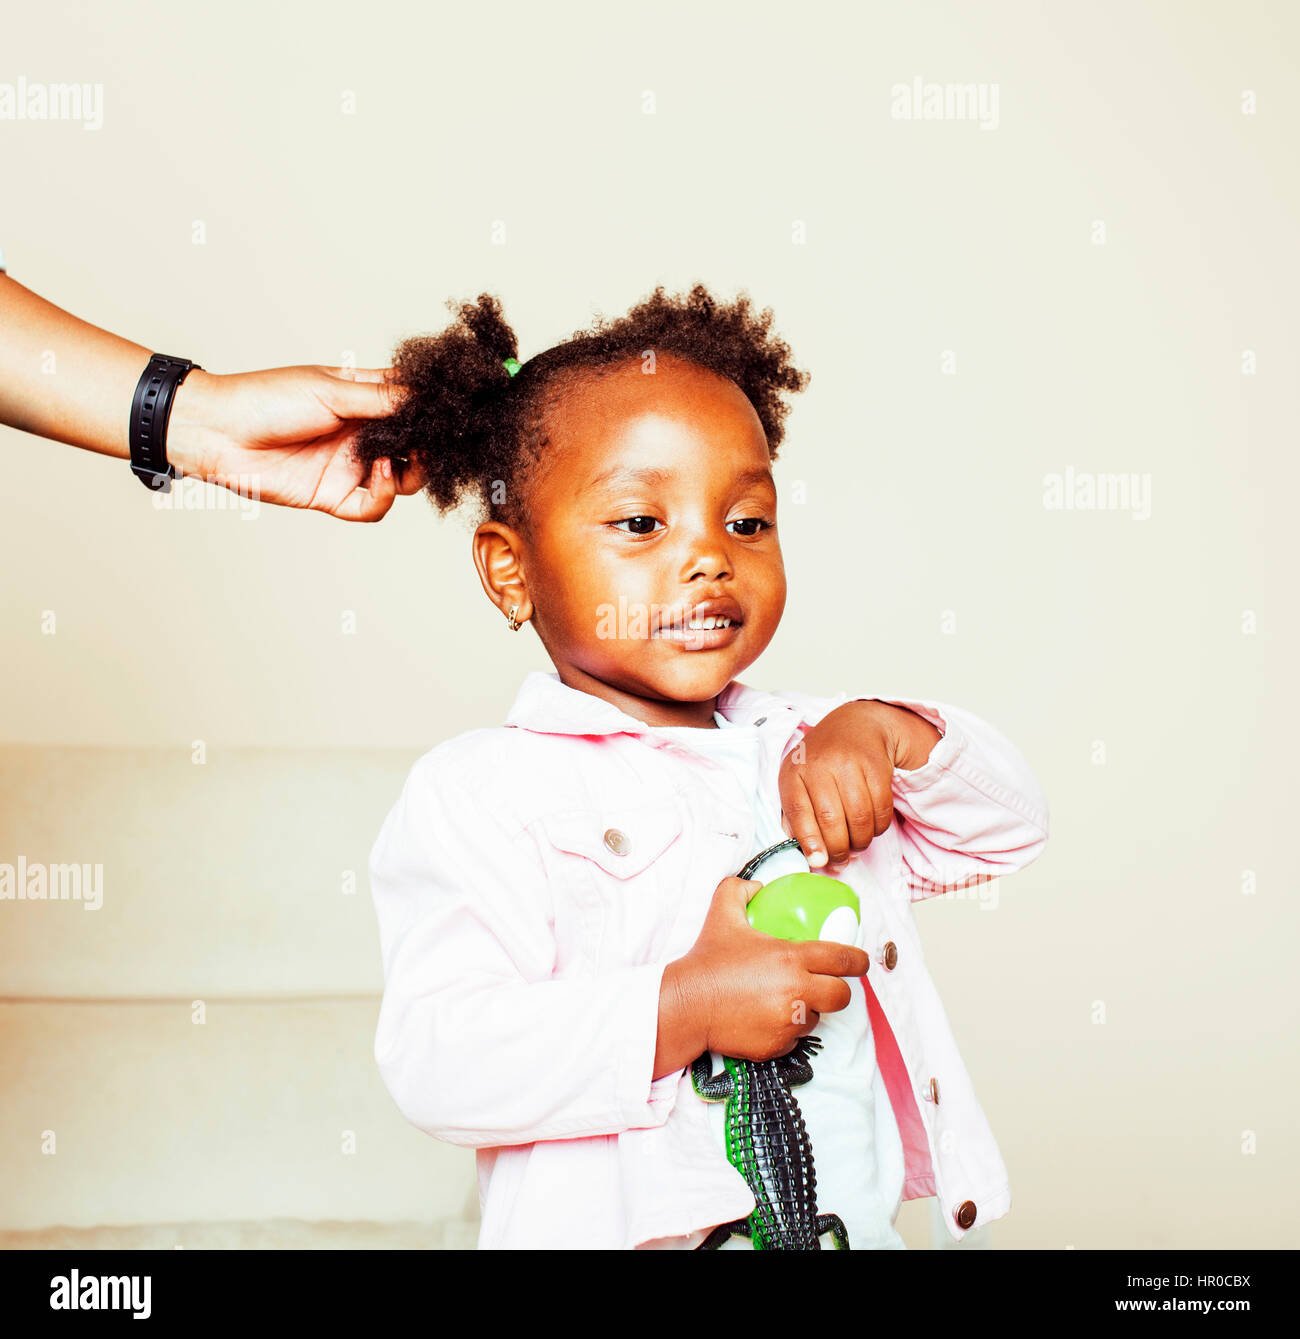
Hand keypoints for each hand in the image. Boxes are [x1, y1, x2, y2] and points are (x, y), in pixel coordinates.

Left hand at [165, 365, 422, 521]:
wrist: (219, 432)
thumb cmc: (266, 399)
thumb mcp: (332, 390)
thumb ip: (382, 399)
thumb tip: (429, 398)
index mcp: (363, 400)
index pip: (411, 405)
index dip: (434, 409)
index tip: (454, 410)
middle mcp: (362, 435)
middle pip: (416, 448)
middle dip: (430, 447)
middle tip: (434, 440)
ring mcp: (350, 467)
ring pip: (403, 481)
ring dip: (412, 472)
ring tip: (400, 456)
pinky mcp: (334, 496)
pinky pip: (374, 507)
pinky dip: (383, 494)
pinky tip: (376, 472)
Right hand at [663, 876, 870, 1066]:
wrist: (686, 1006)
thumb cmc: (707, 961)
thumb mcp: (721, 915)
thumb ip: (740, 890)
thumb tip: (757, 886)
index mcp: (791, 959)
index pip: (842, 959)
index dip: (858, 960)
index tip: (860, 962)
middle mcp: (797, 992)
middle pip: (842, 996)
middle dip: (838, 990)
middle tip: (824, 984)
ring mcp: (789, 1022)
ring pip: (817, 1018)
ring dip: (808, 1010)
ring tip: (783, 1000)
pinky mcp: (778, 1046)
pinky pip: (795, 1038)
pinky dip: (787, 1029)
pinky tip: (765, 1017)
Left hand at [778, 699, 941, 870]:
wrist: (856, 726)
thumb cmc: (822, 762)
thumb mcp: (799, 781)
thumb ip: (797, 816)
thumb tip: (810, 855)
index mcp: (794, 771)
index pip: (798, 810)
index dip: (808, 840)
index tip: (817, 861)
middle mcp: (820, 764)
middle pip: (831, 818)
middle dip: (838, 848)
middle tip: (841, 860)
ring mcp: (849, 763)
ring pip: (859, 817)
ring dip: (860, 841)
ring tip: (857, 844)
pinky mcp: (876, 765)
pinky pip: (881, 808)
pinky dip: (878, 827)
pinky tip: (871, 827)